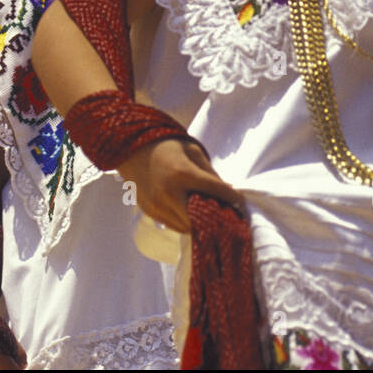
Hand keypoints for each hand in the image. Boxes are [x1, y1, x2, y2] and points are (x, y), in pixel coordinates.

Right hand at [117, 139, 243, 232]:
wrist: (131, 149)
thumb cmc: (166, 146)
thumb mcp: (192, 151)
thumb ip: (210, 172)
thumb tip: (227, 192)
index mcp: (182, 174)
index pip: (215, 191)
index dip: (232, 198)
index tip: (241, 202)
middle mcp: (168, 194)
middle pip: (201, 219)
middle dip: (216, 218)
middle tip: (227, 215)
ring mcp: (157, 206)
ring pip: (188, 227)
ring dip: (201, 223)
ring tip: (211, 216)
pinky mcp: (150, 212)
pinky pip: (174, 225)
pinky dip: (186, 222)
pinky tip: (192, 214)